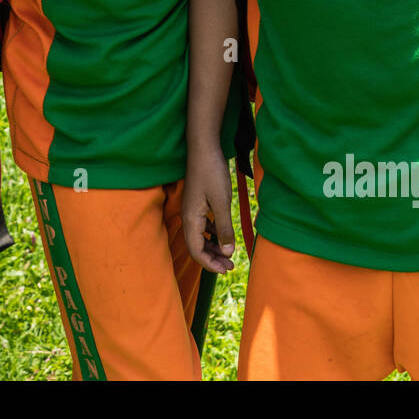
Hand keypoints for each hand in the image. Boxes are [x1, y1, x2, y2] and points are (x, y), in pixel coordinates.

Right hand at [182, 143, 235, 273]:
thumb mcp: (222, 203)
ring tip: (228, 255)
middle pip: (197, 246)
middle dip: (212, 259)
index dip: (209, 264)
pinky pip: (203, 225)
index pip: (196, 251)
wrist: (203, 148)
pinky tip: (223, 235)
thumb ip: (224, 229)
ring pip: (200, 236)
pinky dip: (212, 234)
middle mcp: (188, 216)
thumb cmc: (212, 173)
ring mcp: (191, 209)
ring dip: (213, 247)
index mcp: (191, 219)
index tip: (225, 270)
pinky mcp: (197, 202)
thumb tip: (228, 253)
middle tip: (230, 267)